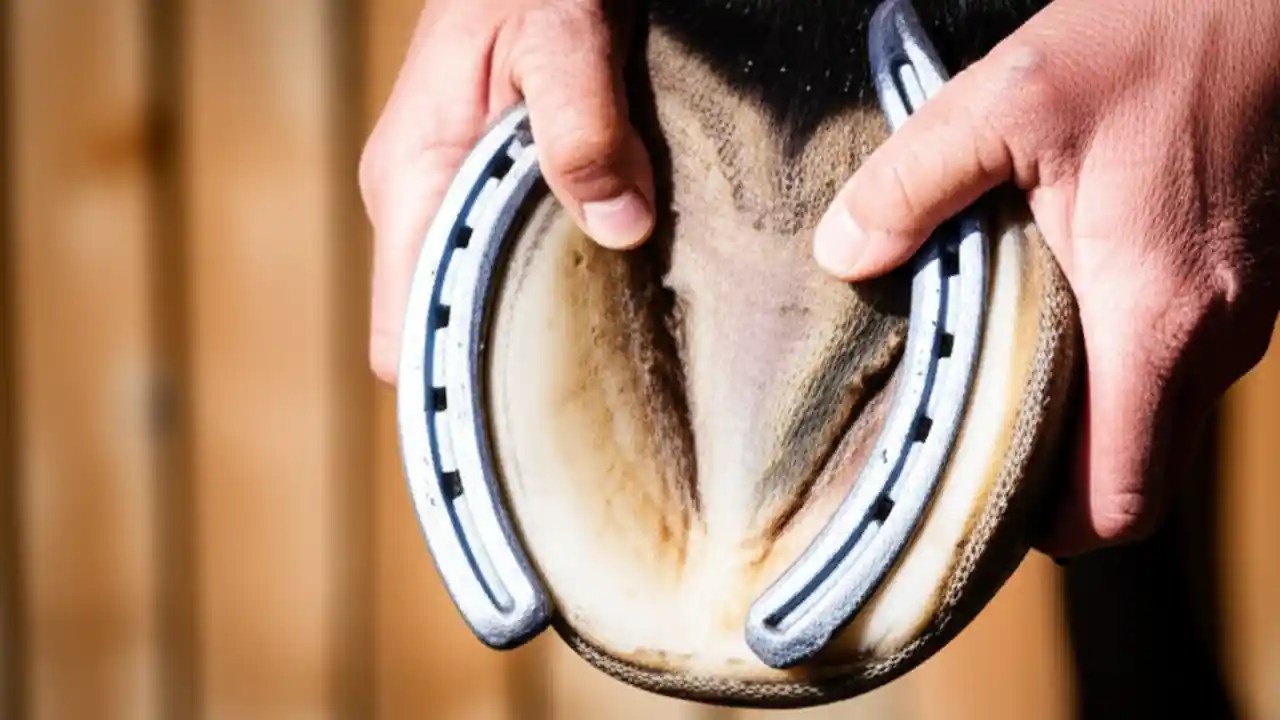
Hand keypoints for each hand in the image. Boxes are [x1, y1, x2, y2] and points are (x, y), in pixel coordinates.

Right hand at [360, 0, 654, 382]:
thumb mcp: (562, 34)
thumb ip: (582, 127)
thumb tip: (618, 227)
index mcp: (412, 180)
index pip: (401, 336)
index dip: (452, 387)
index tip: (527, 412)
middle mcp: (417, 200)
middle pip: (438, 330)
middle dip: (503, 363)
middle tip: (593, 383)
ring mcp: (446, 193)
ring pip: (472, 296)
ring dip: (531, 317)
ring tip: (610, 337)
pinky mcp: (481, 182)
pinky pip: (499, 256)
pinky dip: (545, 275)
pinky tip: (609, 277)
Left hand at [812, 0, 1279, 555]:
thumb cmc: (1159, 35)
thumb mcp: (1008, 98)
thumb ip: (913, 184)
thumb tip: (843, 253)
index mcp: (1155, 319)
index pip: (1118, 499)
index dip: (1049, 528)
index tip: (981, 510)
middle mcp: (1214, 339)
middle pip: (1139, 481)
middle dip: (1058, 485)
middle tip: (971, 449)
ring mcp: (1241, 316)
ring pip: (1158, 424)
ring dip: (1086, 422)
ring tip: (998, 378)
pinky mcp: (1246, 285)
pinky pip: (1177, 368)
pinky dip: (1119, 371)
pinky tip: (1056, 316)